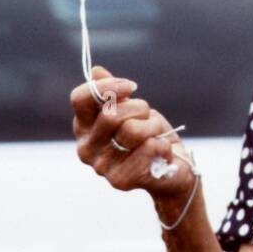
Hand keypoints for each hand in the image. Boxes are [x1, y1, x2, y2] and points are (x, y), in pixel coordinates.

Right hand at [70, 65, 194, 203]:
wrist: (172, 169)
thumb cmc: (149, 135)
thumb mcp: (132, 108)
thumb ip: (112, 91)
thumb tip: (96, 70)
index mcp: (84, 126)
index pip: (80, 98)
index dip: (108, 86)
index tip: (131, 86)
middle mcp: (86, 147)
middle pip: (110, 113)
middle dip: (139, 108)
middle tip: (148, 117)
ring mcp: (101, 166)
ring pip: (131, 131)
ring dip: (152, 127)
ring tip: (155, 136)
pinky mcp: (120, 180)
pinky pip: (147, 149)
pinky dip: (162, 145)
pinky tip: (160, 153)